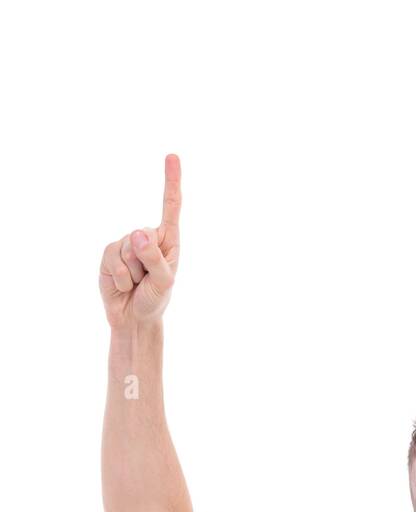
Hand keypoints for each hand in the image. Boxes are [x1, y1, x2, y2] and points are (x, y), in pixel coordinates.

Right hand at [99, 154, 181, 328]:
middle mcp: (147, 237)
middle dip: (145, 262)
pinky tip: (123, 285)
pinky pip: (113, 260)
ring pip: (127, 249)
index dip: (171, 181)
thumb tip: (138, 232)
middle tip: (147, 280)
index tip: (172, 156)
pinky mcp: (109, 253)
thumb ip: (155, 258)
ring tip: (135, 283)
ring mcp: (126, 244)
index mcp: (167, 240)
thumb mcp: (164, 282)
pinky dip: (119, 278)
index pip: (170, 206)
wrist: (133, 319)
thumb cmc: (155, 299)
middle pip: (143, 235)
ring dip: (132, 273)